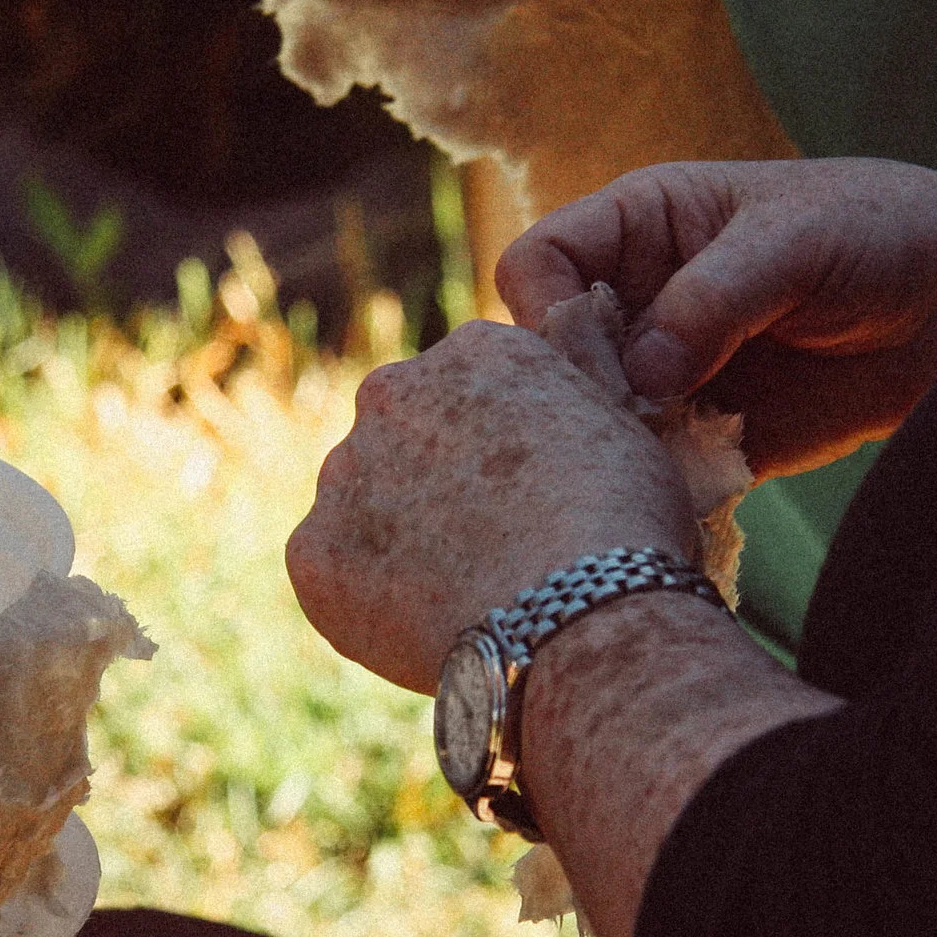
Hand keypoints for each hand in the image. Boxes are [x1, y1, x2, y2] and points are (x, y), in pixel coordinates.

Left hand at [288, 320, 696, 691]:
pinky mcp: (313, 553)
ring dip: (398, 536)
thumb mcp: (622, 419)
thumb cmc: (621, 521)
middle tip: (487, 544)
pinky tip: (427, 622)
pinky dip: (369, 598)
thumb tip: (572, 314)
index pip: (467, 391)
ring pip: (364, 503)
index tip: (524, 492)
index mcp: (473, 352)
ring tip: (464, 591)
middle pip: (403, 437)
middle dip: (433, 480)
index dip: (497, 446)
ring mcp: (344, 474)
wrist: (575, 616)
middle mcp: (391, 394)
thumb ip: (577, 369)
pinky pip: (334, 573)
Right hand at [496, 158, 936, 474]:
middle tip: (624, 427)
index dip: (544, 311)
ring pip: (593, 426)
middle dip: (572, 396)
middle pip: (551, 357)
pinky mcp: (708, 441)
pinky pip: (656, 475)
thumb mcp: (794, 240)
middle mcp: (637, 304)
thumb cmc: (878, 232)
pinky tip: (689, 495)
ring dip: (614, 452)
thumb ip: (710, 297)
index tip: (587, 359)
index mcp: (637, 228)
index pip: (540, 265)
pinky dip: (662, 491)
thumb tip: (636, 376)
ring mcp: (667, 378)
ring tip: (658, 466)